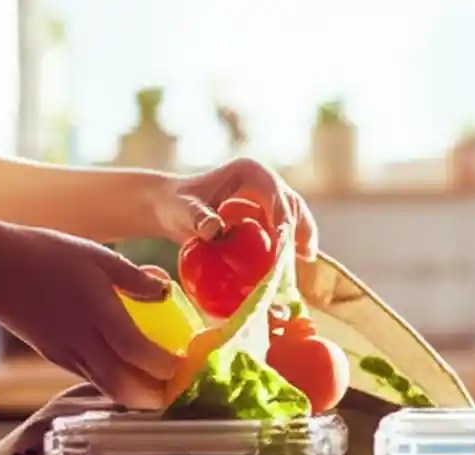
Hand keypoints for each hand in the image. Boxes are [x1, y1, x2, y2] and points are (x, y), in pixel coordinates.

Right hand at [0, 227, 179, 409]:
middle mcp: (82, 341)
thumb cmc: (45, 255)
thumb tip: (166, 292)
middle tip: (173, 391)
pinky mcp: (52, 355)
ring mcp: (64, 353)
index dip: (164, 366)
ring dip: (133, 394)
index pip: (138, 353)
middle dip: (152, 397)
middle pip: (123, 386)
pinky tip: (123, 369)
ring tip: (155, 387)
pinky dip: (112, 381)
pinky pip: (89, 376)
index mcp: (97, 314)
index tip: (183, 365)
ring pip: (105, 386)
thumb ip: (134, 278)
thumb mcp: (97, 257)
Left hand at [154, 158, 317, 259]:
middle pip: (293, 204)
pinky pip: (285, 227)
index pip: (276, 197)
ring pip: (295, 214)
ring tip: (305, 259)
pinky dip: (291, 243)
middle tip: (301, 257)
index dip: (284, 223)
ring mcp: (267, 196)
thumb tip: (215, 230)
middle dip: (301, 230)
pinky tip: (293, 263)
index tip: (283, 248)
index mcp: (251, 172)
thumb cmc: (175, 206)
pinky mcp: (265, 212)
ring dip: (303, 236)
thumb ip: (198, 218)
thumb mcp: (183, 211)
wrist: (169, 207)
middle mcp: (264, 181)